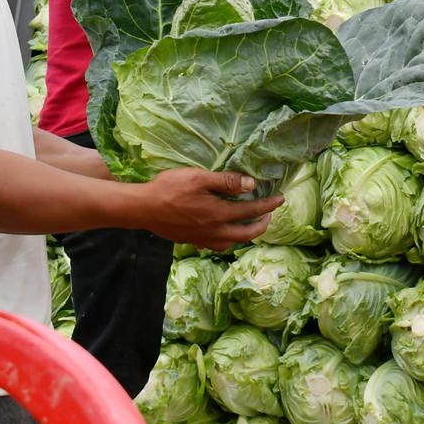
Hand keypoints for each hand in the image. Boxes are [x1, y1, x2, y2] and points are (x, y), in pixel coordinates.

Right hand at [136, 169, 280, 249]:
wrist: (142, 209)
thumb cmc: (169, 189)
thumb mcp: (199, 178)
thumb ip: (226, 182)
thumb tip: (251, 185)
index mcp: (219, 214)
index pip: (251, 210)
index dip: (269, 205)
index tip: (281, 199)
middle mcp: (214, 231)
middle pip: (247, 233)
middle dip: (263, 224)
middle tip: (270, 214)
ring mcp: (202, 239)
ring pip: (232, 242)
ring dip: (246, 234)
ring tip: (250, 223)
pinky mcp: (191, 241)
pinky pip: (217, 245)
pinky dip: (228, 240)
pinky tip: (224, 232)